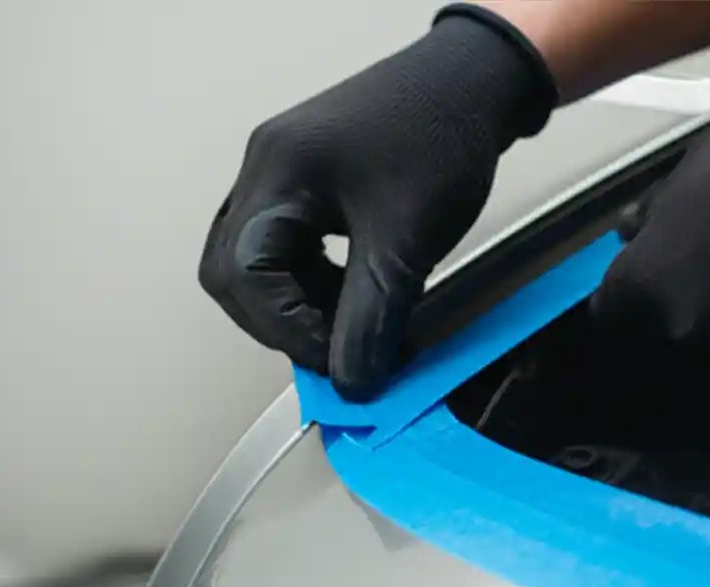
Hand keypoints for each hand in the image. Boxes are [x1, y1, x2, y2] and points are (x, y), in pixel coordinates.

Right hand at [200, 9, 554, 399]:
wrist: (474, 83)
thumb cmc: (442, 135)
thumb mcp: (406, 243)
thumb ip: (374, 319)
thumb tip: (352, 381)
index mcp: (279, 173)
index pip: (244, 275)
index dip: (286, 330)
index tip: (336, 362)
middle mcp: (266, 168)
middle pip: (235, 271)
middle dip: (282, 322)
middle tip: (335, 352)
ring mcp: (281, 171)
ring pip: (259, 262)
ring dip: (299, 305)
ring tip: (354, 326)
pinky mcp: (306, 179)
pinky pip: (288, 245)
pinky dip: (314, 281)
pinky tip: (355, 295)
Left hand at [590, 49, 709, 369]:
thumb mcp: (688, 173)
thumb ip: (651, 220)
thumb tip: (632, 237)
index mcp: (644, 287)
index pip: (611, 318)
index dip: (629, 302)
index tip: (645, 288)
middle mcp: (684, 332)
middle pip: (661, 341)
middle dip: (675, 313)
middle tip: (707, 273)